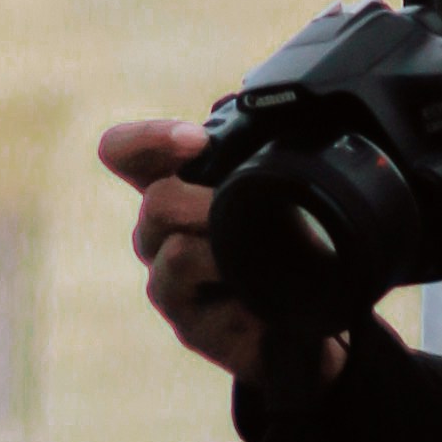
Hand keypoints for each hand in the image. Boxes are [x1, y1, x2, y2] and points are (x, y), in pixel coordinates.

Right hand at [96, 113, 343, 395]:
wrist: (315, 315)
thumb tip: (266, 110)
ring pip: (177, 255)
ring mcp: (172, 286)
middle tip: (252, 203)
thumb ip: (258, 151)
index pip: (126, 154)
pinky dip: (246, 304)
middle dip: (207, 198)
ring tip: (266, 253)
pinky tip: (269, 305)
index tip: (196, 139)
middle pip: (157, 203)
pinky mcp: (195, 331)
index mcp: (173, 188)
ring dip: (224, 249)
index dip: (146, 139)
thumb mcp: (277, 186)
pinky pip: (212, 316)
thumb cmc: (287, 238)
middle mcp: (161, 237)